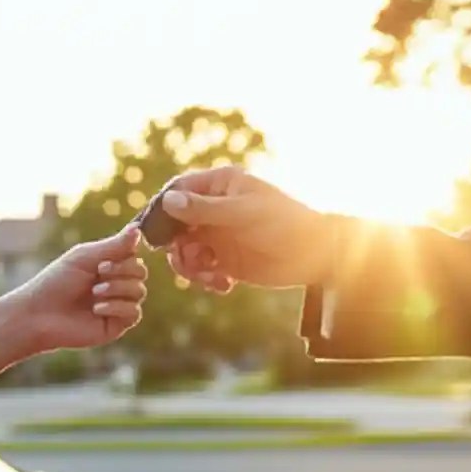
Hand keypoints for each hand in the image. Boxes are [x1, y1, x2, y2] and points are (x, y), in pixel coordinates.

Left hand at [14, 225, 148, 350]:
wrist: (40, 314)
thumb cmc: (57, 282)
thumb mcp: (85, 257)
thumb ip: (115, 245)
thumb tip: (138, 228)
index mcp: (108, 266)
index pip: (134, 256)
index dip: (126, 257)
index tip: (103, 261)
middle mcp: (115, 284)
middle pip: (141, 273)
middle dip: (122, 272)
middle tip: (99, 274)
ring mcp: (117, 305)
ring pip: (139, 292)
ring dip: (117, 289)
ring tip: (95, 293)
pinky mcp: (116, 325)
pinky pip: (134, 313)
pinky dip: (117, 308)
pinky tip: (97, 309)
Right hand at [158, 166, 337, 292]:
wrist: (315, 254)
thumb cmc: (284, 222)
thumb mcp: (244, 212)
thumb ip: (206, 209)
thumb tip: (169, 201)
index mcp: (220, 186)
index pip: (179, 190)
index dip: (162, 209)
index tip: (155, 232)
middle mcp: (214, 209)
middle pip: (174, 223)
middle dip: (174, 244)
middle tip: (187, 260)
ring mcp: (218, 235)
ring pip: (183, 249)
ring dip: (187, 265)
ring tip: (208, 275)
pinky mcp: (224, 260)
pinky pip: (199, 269)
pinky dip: (203, 279)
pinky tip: (223, 285)